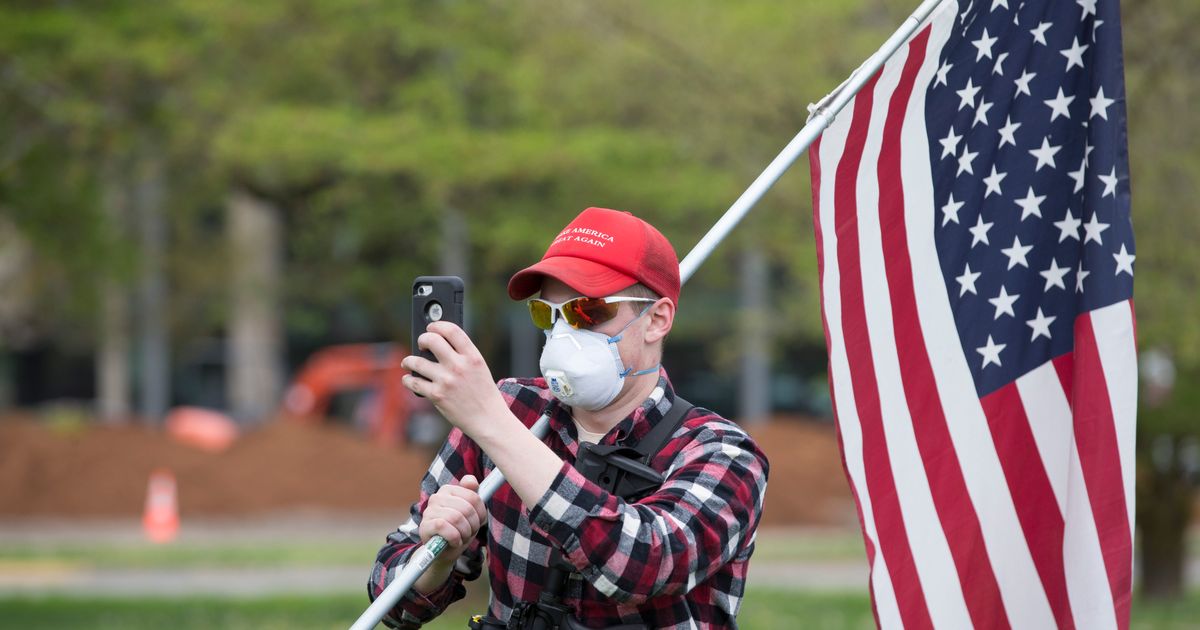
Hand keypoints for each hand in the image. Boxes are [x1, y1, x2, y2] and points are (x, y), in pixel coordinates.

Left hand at [400, 321, 509, 437]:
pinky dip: (408, 380)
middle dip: (422, 339)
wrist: (488, 419)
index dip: (437, 325)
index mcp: (472, 356)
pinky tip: (409, 379)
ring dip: (409, 361)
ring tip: (408, 363)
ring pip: (416, 361)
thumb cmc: (483, 393)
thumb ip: (463, 354)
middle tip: (421, 344)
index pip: (451, 330)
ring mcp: (446, 381)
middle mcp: (459, 366)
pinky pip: (413, 382)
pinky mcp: (436, 395)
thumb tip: (438, 342)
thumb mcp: (480, 368)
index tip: (431, 327)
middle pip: (431, 340)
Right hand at [418, 474, 486, 564]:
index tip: (478, 522)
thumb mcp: (470, 513)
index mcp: (449, 489)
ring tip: (462, 538)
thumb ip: (472, 495)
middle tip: (469, 533)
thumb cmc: (458, 530)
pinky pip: (444, 526)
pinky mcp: (425, 525)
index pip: (473, 497)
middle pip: (467, 508)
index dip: (480, 513)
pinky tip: (454, 542)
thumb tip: (471, 480)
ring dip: (464, 533)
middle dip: (473, 525)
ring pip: (456, 518)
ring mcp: (429, 511)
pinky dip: (454, 538)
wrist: (444, 552)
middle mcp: (437, 497)